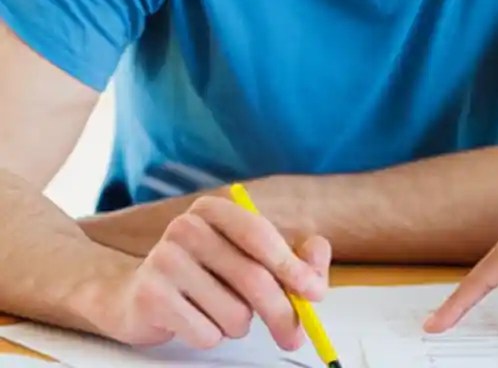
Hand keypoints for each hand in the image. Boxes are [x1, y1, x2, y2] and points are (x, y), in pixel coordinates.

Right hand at [87, 195, 330, 350]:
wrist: (130, 294)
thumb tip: (318, 268)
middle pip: (253, 278)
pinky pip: (207, 333)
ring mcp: (163, 261)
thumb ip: (292, 260)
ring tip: (220, 314)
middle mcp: (185, 228)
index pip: (260, 235)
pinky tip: (195, 321)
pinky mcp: (150, 298)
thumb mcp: (249, 259)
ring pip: (234, 313)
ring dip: (239, 325)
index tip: (315, 293)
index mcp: (214, 210)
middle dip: (282, 313)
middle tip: (295, 336)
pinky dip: (212, 336)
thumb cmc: (202, 275)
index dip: (292, 267)